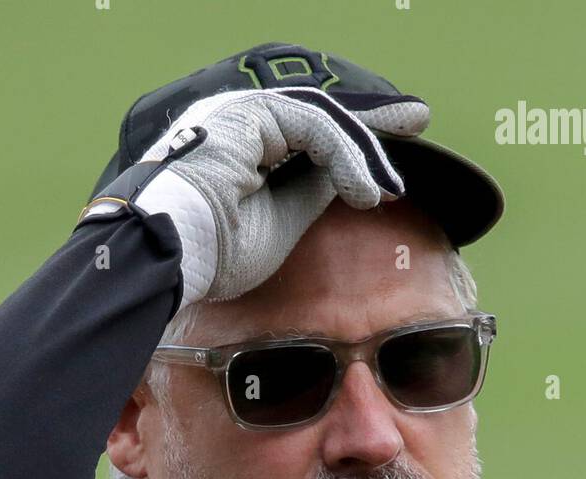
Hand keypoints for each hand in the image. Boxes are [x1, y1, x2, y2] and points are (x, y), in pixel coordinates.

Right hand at [121, 86, 428, 304]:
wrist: (168, 259)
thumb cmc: (213, 255)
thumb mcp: (281, 222)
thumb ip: (313, 191)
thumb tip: (352, 176)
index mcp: (241, 145)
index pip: (309, 129)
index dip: (354, 136)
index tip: (398, 140)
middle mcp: (240, 120)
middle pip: (319, 112)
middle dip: (371, 119)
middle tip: (417, 118)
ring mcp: (241, 113)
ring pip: (321, 120)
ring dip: (360, 154)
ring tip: (385, 189)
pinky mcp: (248, 115)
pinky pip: (314, 127)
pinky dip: (344, 158)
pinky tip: (363, 190)